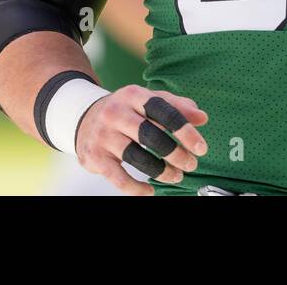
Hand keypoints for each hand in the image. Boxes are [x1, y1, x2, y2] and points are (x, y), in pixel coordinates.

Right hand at [74, 85, 208, 195]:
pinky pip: (118, 177)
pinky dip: (136, 188)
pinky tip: (149, 190)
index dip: (184, 130)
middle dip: (175, 153)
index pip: (163, 110)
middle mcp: (116, 113)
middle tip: (191, 164)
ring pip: (136, 157)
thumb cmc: (126, 111)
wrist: (84, 118)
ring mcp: (103, 135)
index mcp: (133, 95)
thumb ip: (177, 107)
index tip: (201, 147)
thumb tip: (202, 118)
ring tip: (177, 176)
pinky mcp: (95, 156)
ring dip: (161, 171)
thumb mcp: (148, 100)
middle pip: (150, 135)